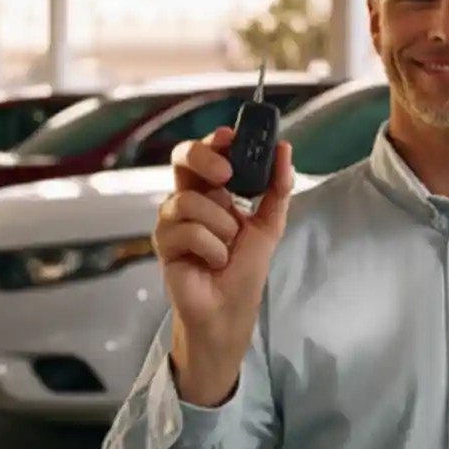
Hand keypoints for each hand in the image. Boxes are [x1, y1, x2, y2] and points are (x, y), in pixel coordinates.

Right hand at [153, 126, 293, 405]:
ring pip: (189, 200)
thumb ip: (278, 187)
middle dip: (204, 158)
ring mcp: (173, 220)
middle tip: (226, 175)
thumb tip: (285, 150)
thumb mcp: (270, 224)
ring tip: (227, 248)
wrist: (230, 310)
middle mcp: (189, 199)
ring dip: (220, 226)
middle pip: (182, 158)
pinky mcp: (163, 242)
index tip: (232, 138)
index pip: (206, 152)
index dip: (215, 141)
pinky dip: (210, 247)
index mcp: (213, 190)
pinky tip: (213, 261)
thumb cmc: (244, 269)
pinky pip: (185, 230)